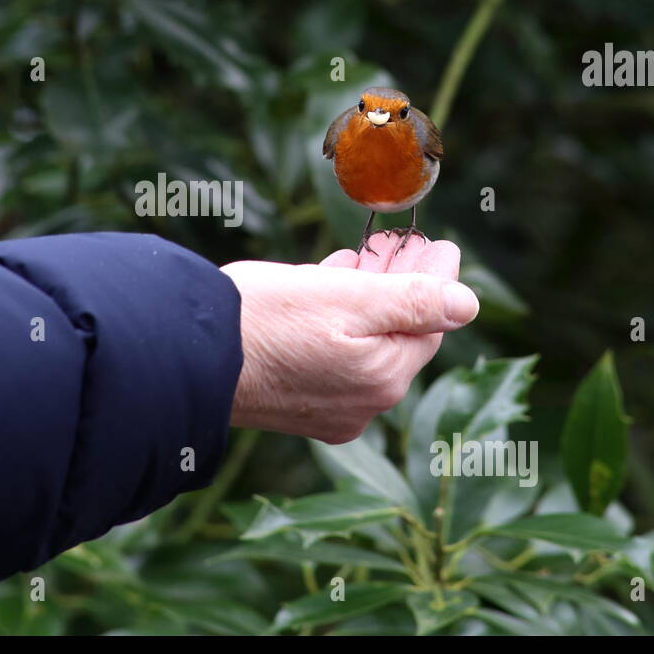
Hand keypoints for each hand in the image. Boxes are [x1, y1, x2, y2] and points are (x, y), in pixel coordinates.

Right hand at [221, 232, 477, 443]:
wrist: (185, 358)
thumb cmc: (263, 320)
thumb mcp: (345, 297)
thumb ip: (411, 302)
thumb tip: (468, 303)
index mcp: (382, 377)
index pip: (429, 323)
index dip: (437, 279)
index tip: (440, 244)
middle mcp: (362, 403)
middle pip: (398, 335)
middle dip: (405, 285)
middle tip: (409, 243)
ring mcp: (327, 409)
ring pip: (365, 346)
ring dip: (371, 300)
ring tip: (370, 257)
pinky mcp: (294, 406)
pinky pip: (335, 359)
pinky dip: (342, 322)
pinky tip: (332, 290)